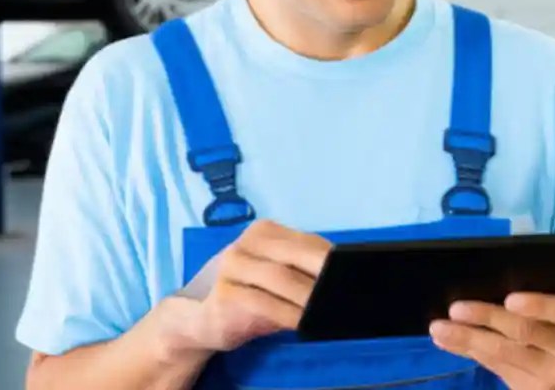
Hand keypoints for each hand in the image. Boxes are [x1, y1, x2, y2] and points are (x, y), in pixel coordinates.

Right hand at [152, 220, 331, 358]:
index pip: (308, 242)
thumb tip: (345, 282)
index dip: (333, 259)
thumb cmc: (248, 296)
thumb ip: (304, 274)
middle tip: (346, 291)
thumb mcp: (277, 280)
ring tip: (329, 309)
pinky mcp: (223, 293)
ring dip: (309, 296)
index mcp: (265, 232)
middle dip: (324, 274)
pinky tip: (304, 323)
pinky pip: (263, 303)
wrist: (198, 317)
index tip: (356, 272)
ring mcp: (231, 266)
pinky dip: (288, 314)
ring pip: (280, 278)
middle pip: (296, 255)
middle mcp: (246, 243)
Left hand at [430, 293, 554, 389]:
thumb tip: (485, 281)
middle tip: (456, 309)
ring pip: (504, 354)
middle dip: (487, 319)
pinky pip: (494, 367)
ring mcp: (550, 375)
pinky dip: (468, 352)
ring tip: (439, 327)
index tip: (510, 299)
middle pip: (525, 333)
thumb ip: (536, 299)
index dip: (537, 305)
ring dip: (467, 339)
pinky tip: (448, 342)